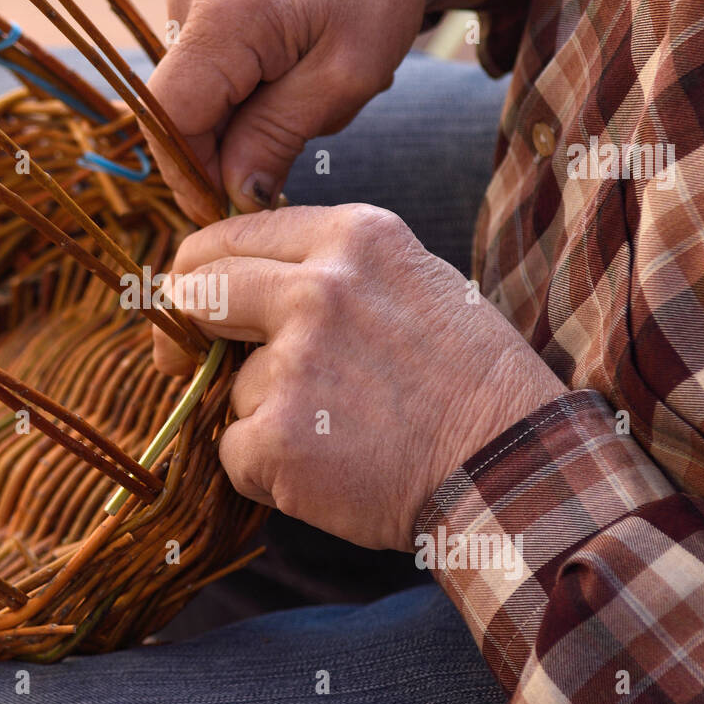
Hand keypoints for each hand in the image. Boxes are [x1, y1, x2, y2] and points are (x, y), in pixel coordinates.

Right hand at [144, 0, 462, 224]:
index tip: (226, 212)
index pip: (170, 121)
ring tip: (300, 108)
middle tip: (275, 176)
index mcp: (223, 16)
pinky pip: (206, 62)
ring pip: (194, 88)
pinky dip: (240, 89)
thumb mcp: (343, 76)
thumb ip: (278, 137)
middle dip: (217, 153)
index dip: (188, 176)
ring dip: (235, 120)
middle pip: (176, 107)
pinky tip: (289, 79)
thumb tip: (232, 193)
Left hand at [153, 205, 567, 549]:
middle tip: (192, 357)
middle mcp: (318, 289)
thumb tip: (240, 281)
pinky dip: (264, 469)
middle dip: (190, 327)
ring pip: (229, 384)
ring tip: (337, 431)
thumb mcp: (411, 281)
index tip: (191, 293)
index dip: (200, 269)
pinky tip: (326, 470)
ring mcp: (295, 364)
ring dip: (263, 414)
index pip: (232, 234)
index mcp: (353, 238)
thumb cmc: (468, 379)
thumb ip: (330, 269)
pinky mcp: (277, 437)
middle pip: (201, 292)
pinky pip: (233, 449)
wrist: (514, 467)